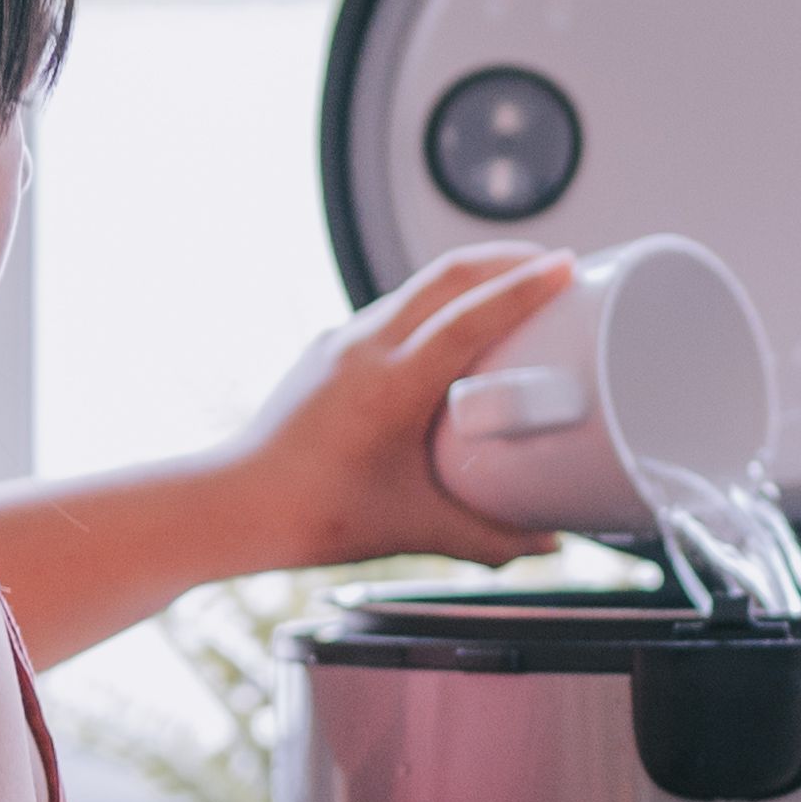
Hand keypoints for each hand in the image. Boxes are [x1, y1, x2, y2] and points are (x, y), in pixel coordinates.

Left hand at [236, 247, 577, 568]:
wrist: (233, 507)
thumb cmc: (311, 515)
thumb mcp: (416, 529)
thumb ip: (491, 539)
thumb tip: (545, 542)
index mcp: (391, 386)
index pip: (470, 316)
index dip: (525, 287)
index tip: (567, 269)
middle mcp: (364, 349)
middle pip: (447, 275)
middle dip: (507, 259)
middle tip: (553, 264)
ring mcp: (341, 343)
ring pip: (418, 287)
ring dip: (470, 278)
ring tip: (512, 291)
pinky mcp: (327, 349)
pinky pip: (392, 309)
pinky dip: (435, 304)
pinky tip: (452, 330)